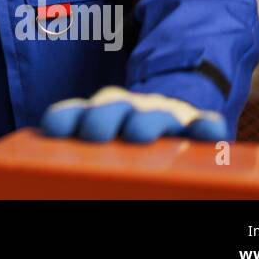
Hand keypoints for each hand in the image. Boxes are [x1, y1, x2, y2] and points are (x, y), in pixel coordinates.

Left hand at [39, 86, 226, 142]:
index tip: (54, 129)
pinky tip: (207, 132)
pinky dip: (205, 127)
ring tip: (140, 133)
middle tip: (95, 133)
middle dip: (102, 117)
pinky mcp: (195, 124)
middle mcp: (127, 109)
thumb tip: (51, 144)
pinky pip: (204, 123)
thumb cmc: (121, 137)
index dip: (64, 118)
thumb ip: (73, 152)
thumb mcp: (98, 138)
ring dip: (148, 121)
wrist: (169, 111)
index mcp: (97, 113)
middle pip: (113, 106)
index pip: (75, 112)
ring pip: (156, 113)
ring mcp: (162, 114)